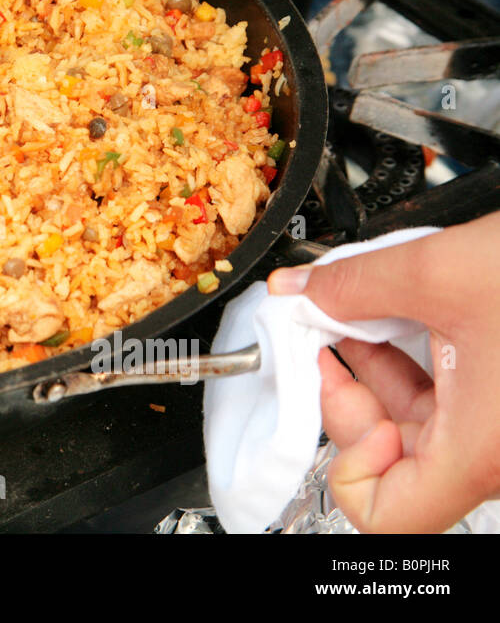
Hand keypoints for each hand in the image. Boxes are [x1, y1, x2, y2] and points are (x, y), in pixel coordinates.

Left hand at [268, 211, 499, 532]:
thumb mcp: (442, 269)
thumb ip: (353, 284)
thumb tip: (301, 287)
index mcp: (485, 448)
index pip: (386, 513)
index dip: (345, 459)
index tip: (335, 388)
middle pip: (396, 459)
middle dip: (352, 388)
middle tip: (329, 331)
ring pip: (422, 426)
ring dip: (379, 369)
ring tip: (361, 310)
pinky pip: (453, 404)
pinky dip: (417, 363)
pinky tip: (400, 314)